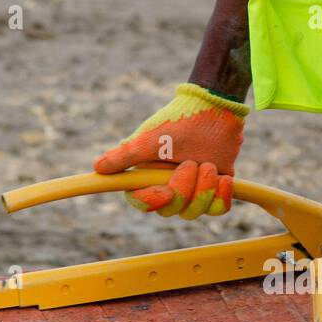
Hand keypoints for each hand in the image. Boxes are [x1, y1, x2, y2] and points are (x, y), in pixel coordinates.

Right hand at [93, 83, 248, 218]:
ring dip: (204, 189)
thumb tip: (97, 167)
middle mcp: (168, 186)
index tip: (166, 192)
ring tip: (209, 166)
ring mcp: (192, 189)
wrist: (216, 110)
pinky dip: (221, 197)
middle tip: (192, 163)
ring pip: (194, 212)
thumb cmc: (179, 121)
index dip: (153, 202)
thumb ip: (124, 156)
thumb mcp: (148, 140)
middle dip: (184, 189)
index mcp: (148, 176)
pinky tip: (223, 178)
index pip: (142, 202)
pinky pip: (218, 209)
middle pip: (172, 210)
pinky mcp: (214, 189)